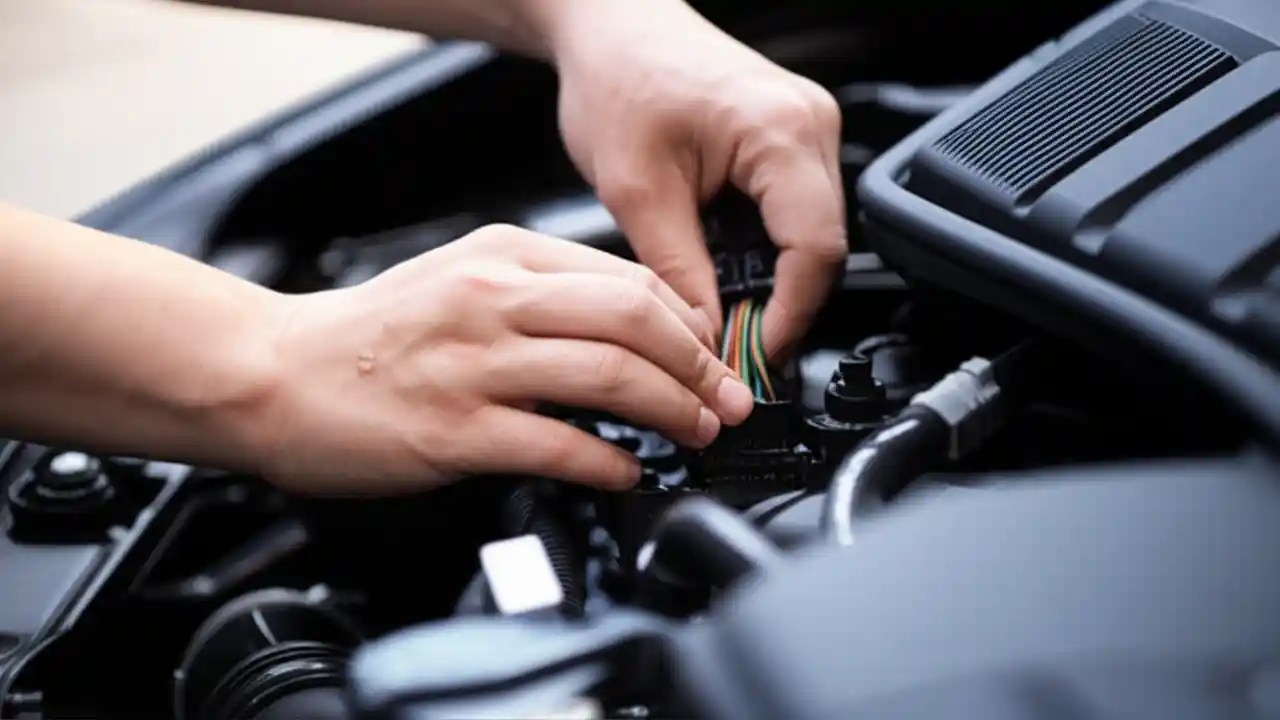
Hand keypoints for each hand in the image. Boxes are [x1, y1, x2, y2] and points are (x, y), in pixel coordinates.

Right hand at [252, 224, 755, 494]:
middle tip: (729, 399)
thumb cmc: (367, 334)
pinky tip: (626, 473)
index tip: (712, 355)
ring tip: (697, 432)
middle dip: (700, 365)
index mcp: (502, 256)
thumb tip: (628, 326)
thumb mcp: (460, 278)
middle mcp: (494, 301)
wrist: (272, 371)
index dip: (688, 323)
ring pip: (610, 377)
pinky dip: (608, 463)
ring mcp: (474, 365)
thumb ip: (539, 292)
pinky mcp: (454, 430)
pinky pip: (558, 445)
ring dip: (673, 410)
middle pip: (635, 320)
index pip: (627, 278)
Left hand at [546, 0, 847, 359]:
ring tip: (723, 315)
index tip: (752, 359)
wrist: (611, 26)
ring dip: (773, 281)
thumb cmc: (618, 78)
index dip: (787, 318)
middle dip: (779, 307)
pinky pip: (797, 211)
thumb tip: (705, 340)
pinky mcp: (792, 136)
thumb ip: (677, 273)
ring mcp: (808, 128)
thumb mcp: (636, 191)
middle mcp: (810, 124)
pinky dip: (767, 250)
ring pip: (813, 234)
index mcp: (781, 130)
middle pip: (823, 247)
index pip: (815, 251)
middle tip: (732, 350)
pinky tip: (728, 270)